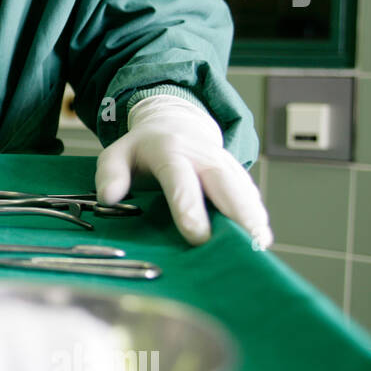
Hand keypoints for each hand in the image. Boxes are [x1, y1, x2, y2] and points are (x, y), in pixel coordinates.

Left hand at [95, 94, 272, 248]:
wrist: (174, 125)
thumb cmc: (142, 149)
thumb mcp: (116, 154)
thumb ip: (110, 174)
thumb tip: (109, 197)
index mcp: (169, 151)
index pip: (180, 179)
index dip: (189, 207)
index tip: (197, 236)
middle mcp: (202, 155)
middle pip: (223, 182)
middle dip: (236, 212)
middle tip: (246, 242)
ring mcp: (223, 163)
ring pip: (242, 188)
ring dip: (253, 215)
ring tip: (260, 245)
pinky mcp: (237, 173)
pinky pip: (249, 193)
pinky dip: (256, 214)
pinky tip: (261, 239)